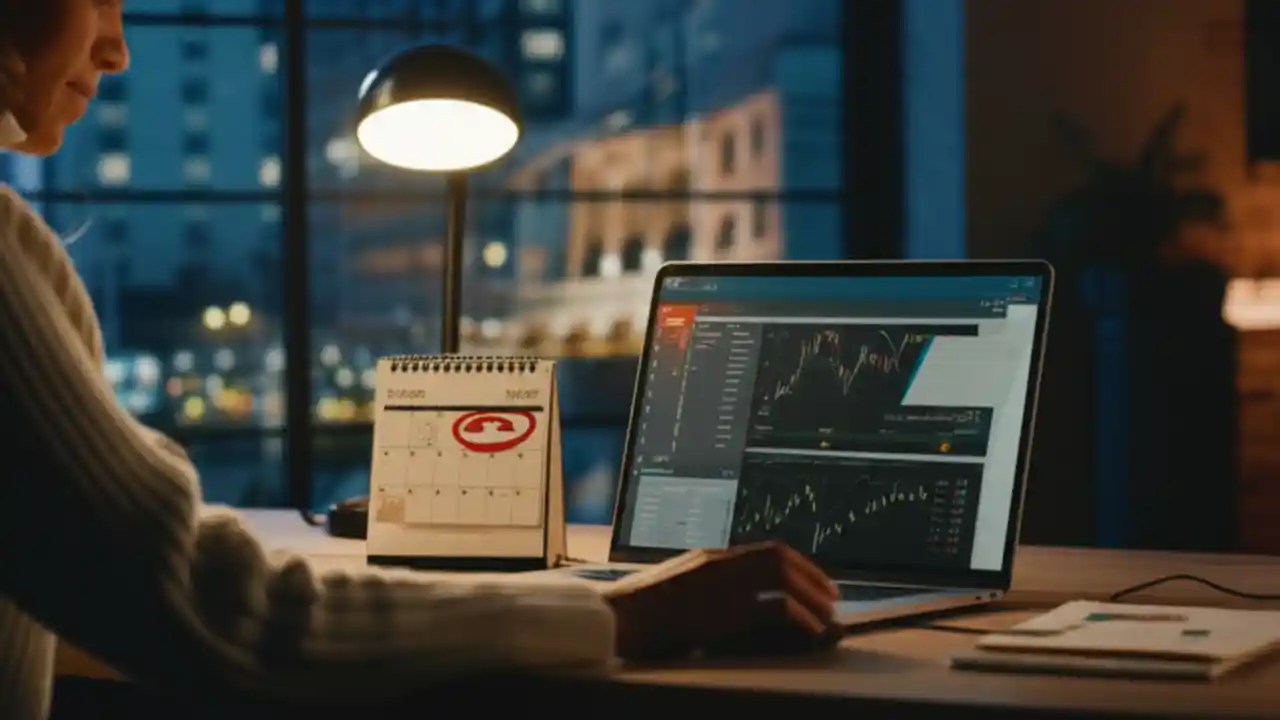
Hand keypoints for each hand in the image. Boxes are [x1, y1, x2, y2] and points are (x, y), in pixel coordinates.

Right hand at [602, 541, 841, 660]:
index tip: (818, 582)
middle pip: (779, 559)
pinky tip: (810, 632)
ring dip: (811, 599)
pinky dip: (799, 619)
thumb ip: (707, 589)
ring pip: (782, 580)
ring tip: (827, 619)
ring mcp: (719, 586)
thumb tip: (740, 603)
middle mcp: (718, 565)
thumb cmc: (639, 614)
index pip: (766, 551)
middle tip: (832, 600)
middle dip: (812, 578)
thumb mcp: (678, 591)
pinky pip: (774, 610)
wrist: (612, 621)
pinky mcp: (721, 612)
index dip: (799, 565)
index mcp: (709, 559)